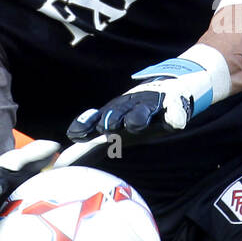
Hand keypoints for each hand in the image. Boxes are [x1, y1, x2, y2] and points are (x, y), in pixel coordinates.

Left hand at [67, 57, 216, 140]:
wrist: (173, 88)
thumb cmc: (139, 112)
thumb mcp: (117, 123)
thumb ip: (92, 140)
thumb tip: (65, 152)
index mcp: (116, 111)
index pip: (97, 119)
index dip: (86, 125)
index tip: (74, 134)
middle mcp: (132, 106)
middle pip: (119, 111)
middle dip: (111, 118)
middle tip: (106, 127)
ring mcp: (154, 104)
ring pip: (144, 111)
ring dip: (137, 118)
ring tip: (134, 124)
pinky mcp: (175, 104)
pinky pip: (176, 112)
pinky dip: (175, 117)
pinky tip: (175, 123)